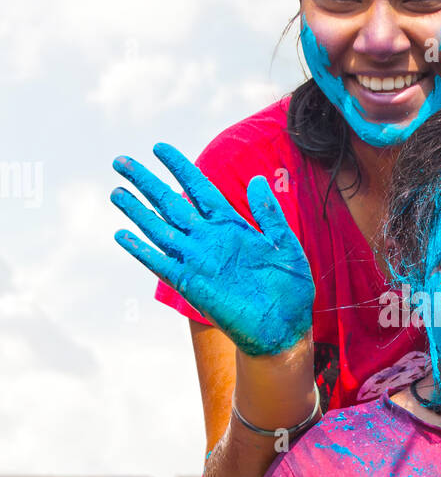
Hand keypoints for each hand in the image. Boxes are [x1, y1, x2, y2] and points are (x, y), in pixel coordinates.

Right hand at [111, 144, 314, 355]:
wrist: (284, 328)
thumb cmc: (290, 288)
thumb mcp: (286, 245)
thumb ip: (269, 215)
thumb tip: (258, 180)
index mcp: (232, 225)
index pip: (199, 189)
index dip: (179, 167)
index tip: (158, 148)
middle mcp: (209, 240)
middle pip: (171, 203)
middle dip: (146, 182)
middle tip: (121, 161)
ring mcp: (198, 261)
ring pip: (160, 229)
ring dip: (138, 212)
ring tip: (116, 192)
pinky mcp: (192, 285)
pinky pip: (161, 264)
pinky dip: (142, 250)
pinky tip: (123, 235)